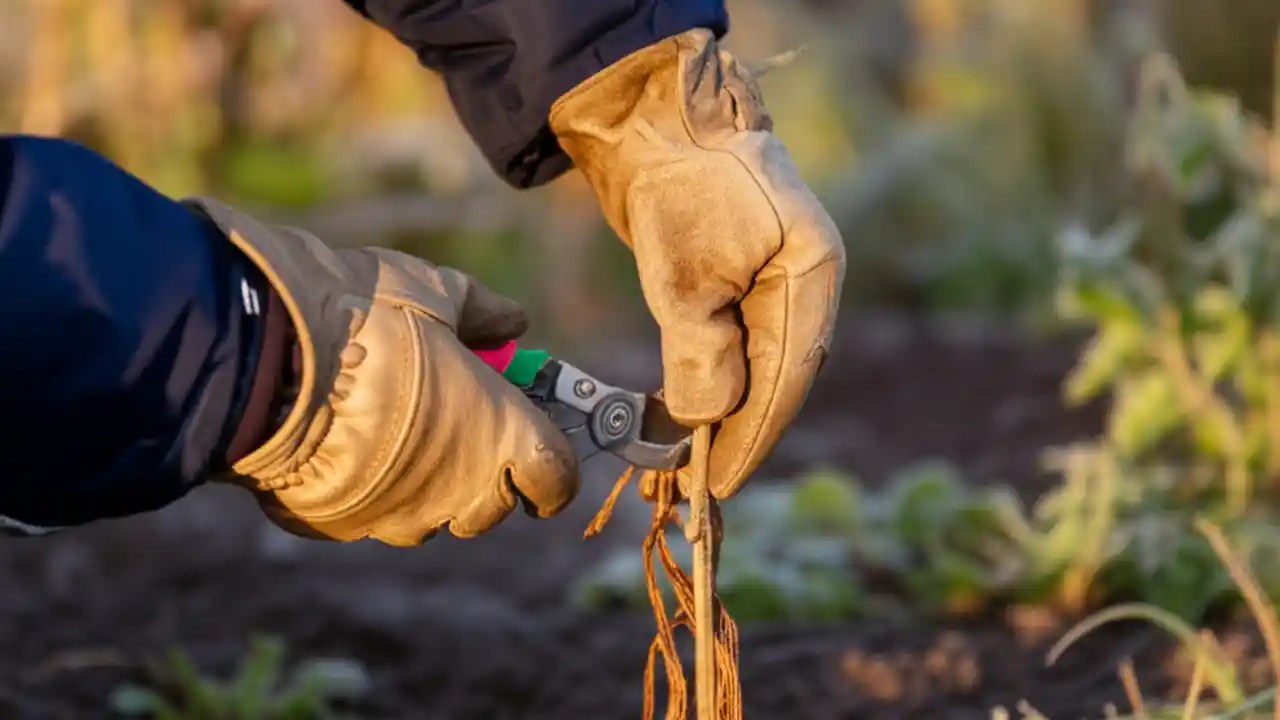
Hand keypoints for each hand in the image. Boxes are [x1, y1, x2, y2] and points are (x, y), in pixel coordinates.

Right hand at [192, 199, 578, 545]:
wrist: (263, 358)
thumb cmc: (362, 319)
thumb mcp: (431, 293)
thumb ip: (481, 312)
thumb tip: (513, 322)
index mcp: (502, 436)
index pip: (555, 479)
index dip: (551, 466)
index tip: (537, 443)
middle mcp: (459, 490)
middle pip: (493, 505)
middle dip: (484, 471)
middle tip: (456, 420)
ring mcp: (398, 516)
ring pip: (429, 516)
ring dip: (427, 484)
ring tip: (392, 428)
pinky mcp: (340, 527)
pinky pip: (369, 515)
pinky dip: (368, 489)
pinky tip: (342, 442)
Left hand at [550, 29, 845, 497]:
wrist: (656, 122)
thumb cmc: (677, 188)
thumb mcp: (685, 279)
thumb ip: (702, 354)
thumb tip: (707, 418)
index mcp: (813, 272)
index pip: (789, 373)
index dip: (756, 434)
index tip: (722, 483)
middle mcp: (809, 278)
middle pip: (783, 373)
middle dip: (745, 429)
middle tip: (707, 483)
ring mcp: (782, 276)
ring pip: (762, 361)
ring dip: (732, 408)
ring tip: (698, 460)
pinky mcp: (748, 275)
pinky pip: (742, 341)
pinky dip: (720, 376)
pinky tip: (698, 407)